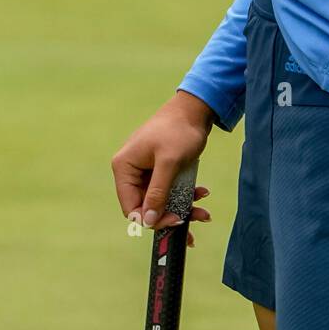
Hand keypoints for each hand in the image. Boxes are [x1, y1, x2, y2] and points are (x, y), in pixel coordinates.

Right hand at [111, 92, 213, 244]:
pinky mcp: (159, 169)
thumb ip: (157, 192)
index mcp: (124, 167)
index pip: (131, 207)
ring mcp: (145, 171)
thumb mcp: (169, 162)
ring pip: (161, 201)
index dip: (152, 219)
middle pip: (147, 207)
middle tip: (194, 219)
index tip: (176, 221)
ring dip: (182, 208)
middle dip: (172, 215)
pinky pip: (169, 190)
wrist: (194, 108)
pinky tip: (201, 192)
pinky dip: (185, 196)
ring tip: (204, 212)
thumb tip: (148, 221)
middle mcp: (131, 171)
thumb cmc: (179, 130)